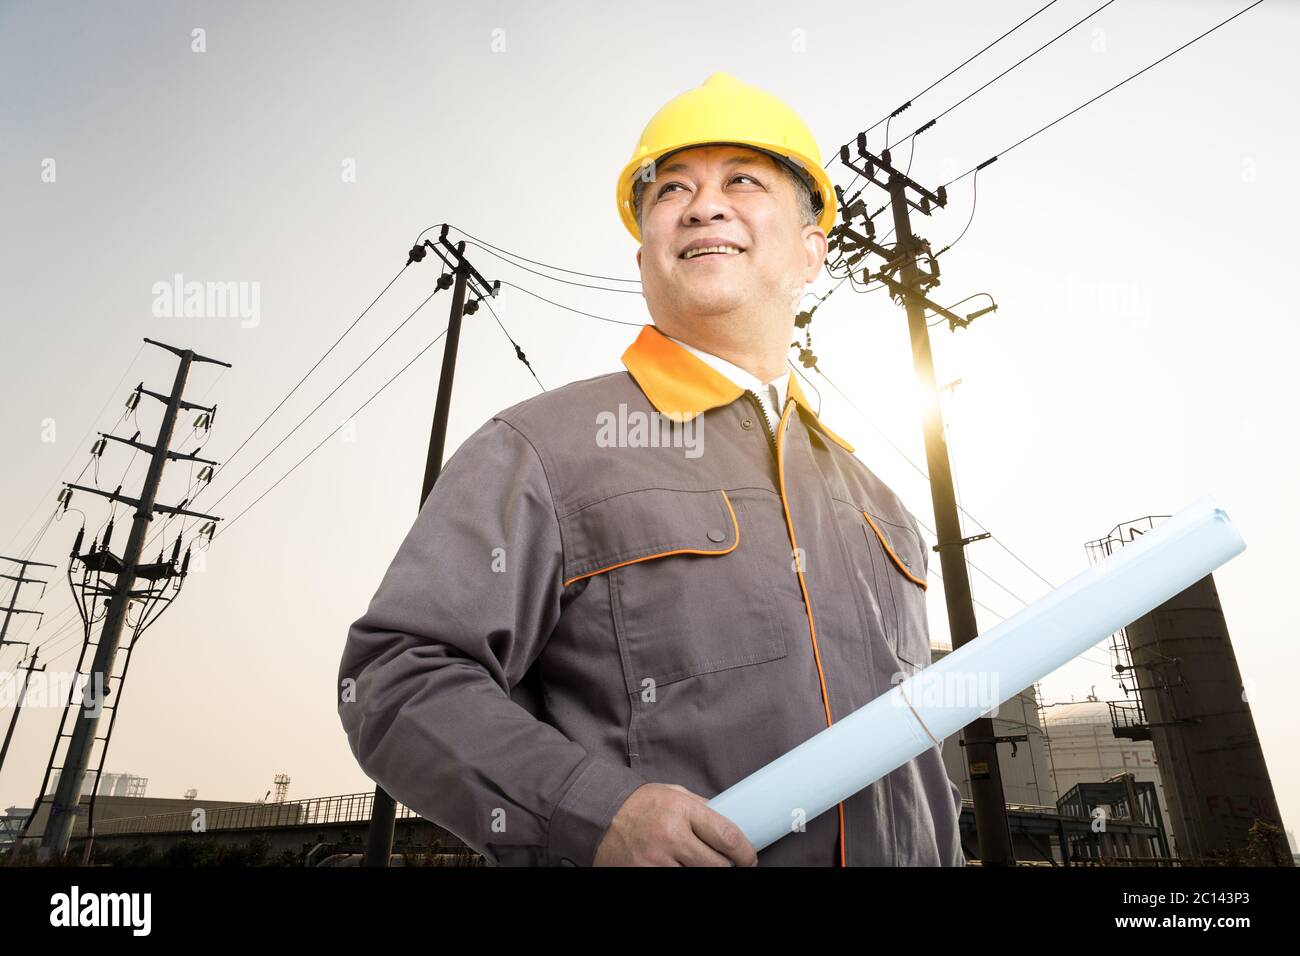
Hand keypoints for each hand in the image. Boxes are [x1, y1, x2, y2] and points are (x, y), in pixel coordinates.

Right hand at [592, 782, 758, 865]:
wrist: (598, 817)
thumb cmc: (638, 804)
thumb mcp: (672, 794)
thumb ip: (700, 807)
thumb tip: (730, 821)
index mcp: (681, 810)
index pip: (726, 836)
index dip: (745, 852)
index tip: (749, 857)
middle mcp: (671, 836)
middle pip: (717, 865)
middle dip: (729, 868)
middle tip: (730, 865)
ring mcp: (657, 860)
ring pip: (699, 878)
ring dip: (705, 873)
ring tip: (701, 864)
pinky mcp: (645, 875)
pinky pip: (676, 882)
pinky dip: (683, 876)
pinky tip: (682, 868)